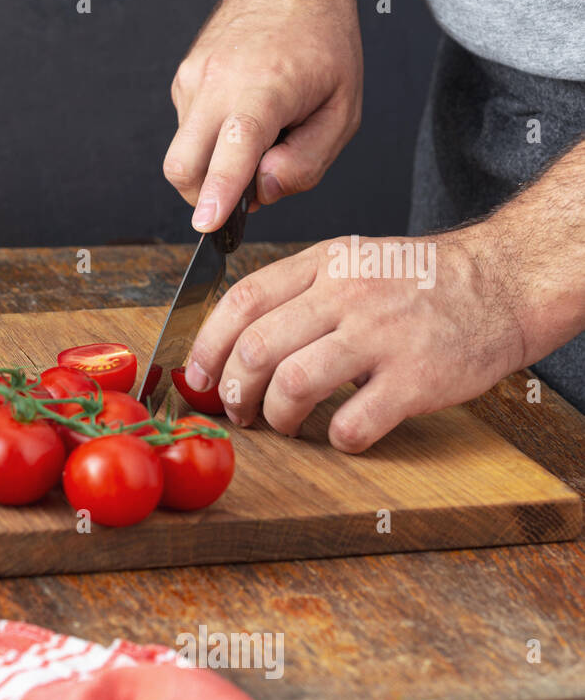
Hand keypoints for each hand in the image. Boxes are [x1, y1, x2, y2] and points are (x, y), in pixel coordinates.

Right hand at [164, 0, 361, 230]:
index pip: (235, 146)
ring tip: (252, 136)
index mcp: (267, 87)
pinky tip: (239, 116)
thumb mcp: (343, 111)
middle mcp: (220, 82)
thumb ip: (307, 163)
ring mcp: (194, 80)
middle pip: (184, 165)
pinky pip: (188, 132)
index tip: (207, 221)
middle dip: (203, 196)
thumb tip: (263, 193)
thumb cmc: (320, 44)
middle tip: (239, 190)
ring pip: (183, 154)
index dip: (219, 190)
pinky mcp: (182, 81)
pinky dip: (210, 141)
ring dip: (212, 165)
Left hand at [183, 227, 529, 451]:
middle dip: (233, 391)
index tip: (196, 377)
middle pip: (256, 347)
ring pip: (292, 384)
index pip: (241, 302)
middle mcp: (347, 294)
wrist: (504, 282)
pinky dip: (336, 439)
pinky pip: (351, 423)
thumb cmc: (419, 282)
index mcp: (325, 265)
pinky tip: (342, 433)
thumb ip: (296, 293)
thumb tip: (231, 340)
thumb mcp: (351, 261)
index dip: (207, 347)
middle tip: (239, 411)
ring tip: (283, 423)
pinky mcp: (415, 379)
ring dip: (276, 416)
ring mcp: (382, 336)